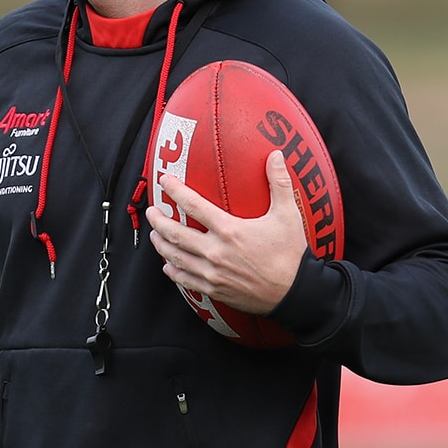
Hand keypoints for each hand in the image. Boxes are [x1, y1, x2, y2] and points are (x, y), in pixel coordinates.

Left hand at [145, 150, 306, 314]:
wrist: (295, 293)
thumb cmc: (291, 255)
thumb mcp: (288, 215)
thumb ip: (279, 182)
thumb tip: (275, 154)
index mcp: (230, 230)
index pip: (193, 205)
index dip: (175, 190)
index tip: (165, 181)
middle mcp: (216, 252)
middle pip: (175, 233)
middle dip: (158, 220)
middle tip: (152, 211)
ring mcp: (212, 273)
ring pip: (176, 257)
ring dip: (161, 244)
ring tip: (155, 235)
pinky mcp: (214, 289)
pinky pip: (186, 280)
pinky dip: (173, 272)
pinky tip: (168, 266)